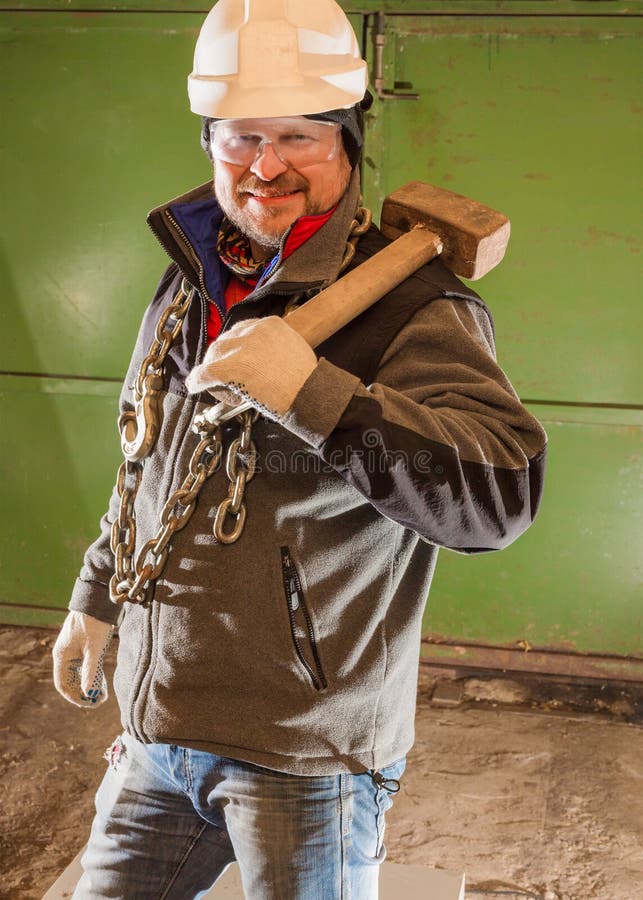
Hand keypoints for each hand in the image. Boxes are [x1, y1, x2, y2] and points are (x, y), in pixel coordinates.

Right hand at [52, 611, 113, 707]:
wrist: (99, 599)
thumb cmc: (95, 622)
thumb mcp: (94, 648)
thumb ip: (90, 671)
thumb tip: (89, 693)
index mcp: (62, 656)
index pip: (63, 684)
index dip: (75, 696)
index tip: (90, 703)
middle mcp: (65, 655)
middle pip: (70, 681)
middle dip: (83, 692)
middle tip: (99, 701)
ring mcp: (73, 650)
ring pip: (77, 674)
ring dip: (88, 684)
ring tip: (103, 693)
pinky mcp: (82, 646)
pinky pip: (84, 666)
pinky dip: (91, 674)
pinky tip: (103, 681)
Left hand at [186, 316, 316, 418]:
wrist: (310, 395)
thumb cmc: (307, 382)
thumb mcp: (294, 351)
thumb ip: (276, 348)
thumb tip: (263, 359)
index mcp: (270, 324)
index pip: (241, 331)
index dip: (235, 347)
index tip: (235, 357)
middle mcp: (253, 330)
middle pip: (225, 341)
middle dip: (221, 357)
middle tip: (224, 373)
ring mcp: (240, 348)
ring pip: (214, 355)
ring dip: (212, 368)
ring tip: (213, 382)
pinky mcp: (230, 367)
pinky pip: (204, 373)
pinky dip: (198, 381)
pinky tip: (196, 386)